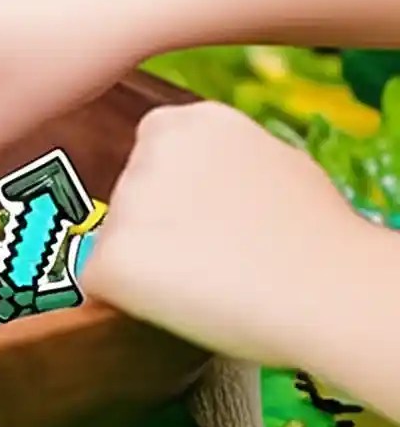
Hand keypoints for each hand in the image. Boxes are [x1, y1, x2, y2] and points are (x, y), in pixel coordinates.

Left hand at [80, 101, 366, 366]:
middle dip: (157, 232)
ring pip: (117, 243)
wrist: (324, 287)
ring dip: (146, 267)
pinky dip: (130, 302)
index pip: (152, 160)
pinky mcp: (108, 257)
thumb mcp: (271, 162)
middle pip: (130, 201)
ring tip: (210, 282)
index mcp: (183, 122)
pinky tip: (183, 304)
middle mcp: (144, 152)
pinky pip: (103, 285)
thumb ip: (221, 162)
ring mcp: (122, 202)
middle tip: (214, 257)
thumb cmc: (317, 235)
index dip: (177, 201)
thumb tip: (206, 182)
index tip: (208, 222)